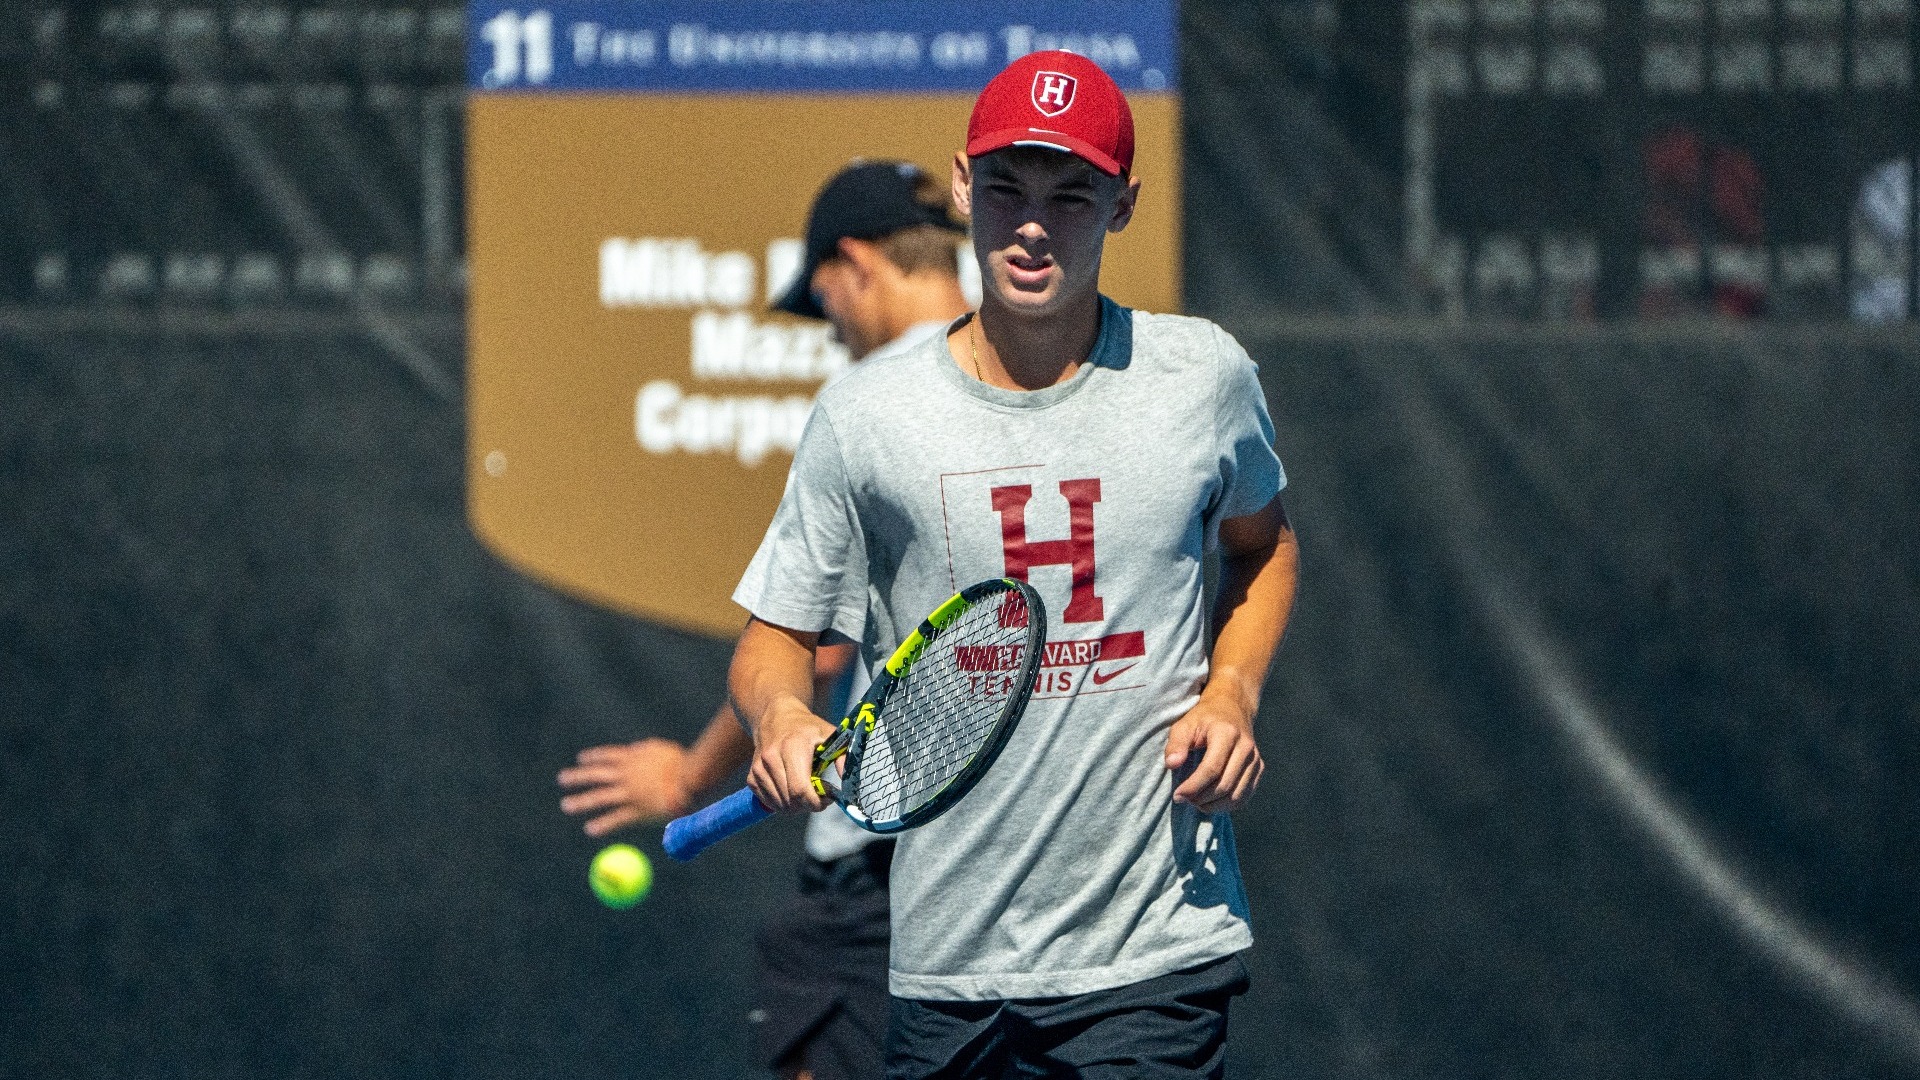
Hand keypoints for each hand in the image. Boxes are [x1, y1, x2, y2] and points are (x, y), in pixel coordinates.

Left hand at [558, 739, 693, 835]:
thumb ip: (649, 750)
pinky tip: (590, 829)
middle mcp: (627, 774)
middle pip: (596, 774)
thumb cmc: (685, 763)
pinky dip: (603, 824)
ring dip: (581, 801)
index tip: (581, 759)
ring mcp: (629, 793)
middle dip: (577, 777)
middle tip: (562, 779)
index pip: (608, 756)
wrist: (692, 778)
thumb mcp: (663, 749)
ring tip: (566, 805)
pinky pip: (616, 818)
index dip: (593, 757)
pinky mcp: (637, 810)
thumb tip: (641, 748)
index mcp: (634, 757)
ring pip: (599, 797)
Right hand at [747, 698, 835, 812]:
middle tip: (818, 797)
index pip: (800, 789)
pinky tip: (791, 791)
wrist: (776, 717)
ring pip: (779, 805)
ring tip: (805, 792)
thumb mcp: (829, 734)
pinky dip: (781, 804)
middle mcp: (772, 757)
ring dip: (795, 807)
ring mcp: (759, 767)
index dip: (816, 802)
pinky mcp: (752, 776)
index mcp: (793, 747)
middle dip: (808, 806)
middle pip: (791, 801)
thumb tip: (848, 783)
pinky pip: (768, 802)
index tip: (827, 799)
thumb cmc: (807, 728)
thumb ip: (843, 757)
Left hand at [1165, 698, 1263, 814]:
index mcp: (1227, 733)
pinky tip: (1210, 802)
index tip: (1178, 795)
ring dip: (1214, 805)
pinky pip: (1245, 796)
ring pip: (1236, 796)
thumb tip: (1171, 765)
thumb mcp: (1184, 725)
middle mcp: (1246, 747)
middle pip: (1225, 785)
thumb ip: (1176, 744)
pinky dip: (1227, 805)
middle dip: (1201, 798)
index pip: (1211, 769)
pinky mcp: (1259, 768)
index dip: (1193, 787)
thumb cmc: (1204, 718)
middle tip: (1184, 799)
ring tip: (1196, 802)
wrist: (1232, 708)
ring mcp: (1255, 759)